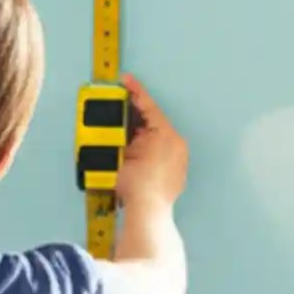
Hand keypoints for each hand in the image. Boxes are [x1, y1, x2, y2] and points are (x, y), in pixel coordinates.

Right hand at [116, 74, 186, 209]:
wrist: (148, 214)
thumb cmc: (136, 185)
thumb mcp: (121, 154)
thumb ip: (119, 136)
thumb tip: (115, 129)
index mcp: (165, 134)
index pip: (149, 107)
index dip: (135, 92)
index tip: (126, 79)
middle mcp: (175, 144)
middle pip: (151, 122)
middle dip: (133, 114)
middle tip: (117, 104)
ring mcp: (177, 159)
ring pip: (154, 138)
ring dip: (137, 132)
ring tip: (119, 128)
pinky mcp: (175, 173)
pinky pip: (158, 152)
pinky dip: (144, 148)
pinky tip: (129, 149)